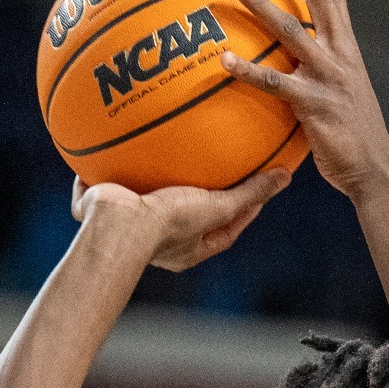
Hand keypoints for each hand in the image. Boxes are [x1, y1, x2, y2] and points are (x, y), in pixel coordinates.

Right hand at [71, 168, 288, 272]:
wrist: (116, 225)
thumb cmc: (168, 224)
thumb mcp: (216, 207)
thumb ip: (249, 194)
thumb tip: (285, 176)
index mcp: (186, 250)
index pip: (224, 230)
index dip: (242, 210)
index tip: (256, 190)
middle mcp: (160, 240)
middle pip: (186, 213)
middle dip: (198, 194)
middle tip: (214, 170)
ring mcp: (130, 222)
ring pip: (145, 195)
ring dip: (155, 176)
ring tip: (166, 149)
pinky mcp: (103, 205)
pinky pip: (109, 180)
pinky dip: (114, 163)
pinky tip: (121, 136)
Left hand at [221, 0, 388, 204]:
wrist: (373, 172)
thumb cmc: (351, 141)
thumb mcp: (337, 99)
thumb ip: (313, 78)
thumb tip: (285, 72)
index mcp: (346, 50)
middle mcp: (340, 56)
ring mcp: (328, 78)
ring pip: (292, 31)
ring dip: (261, 6)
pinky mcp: (314, 105)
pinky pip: (274, 84)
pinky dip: (248, 71)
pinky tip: (223, 61)